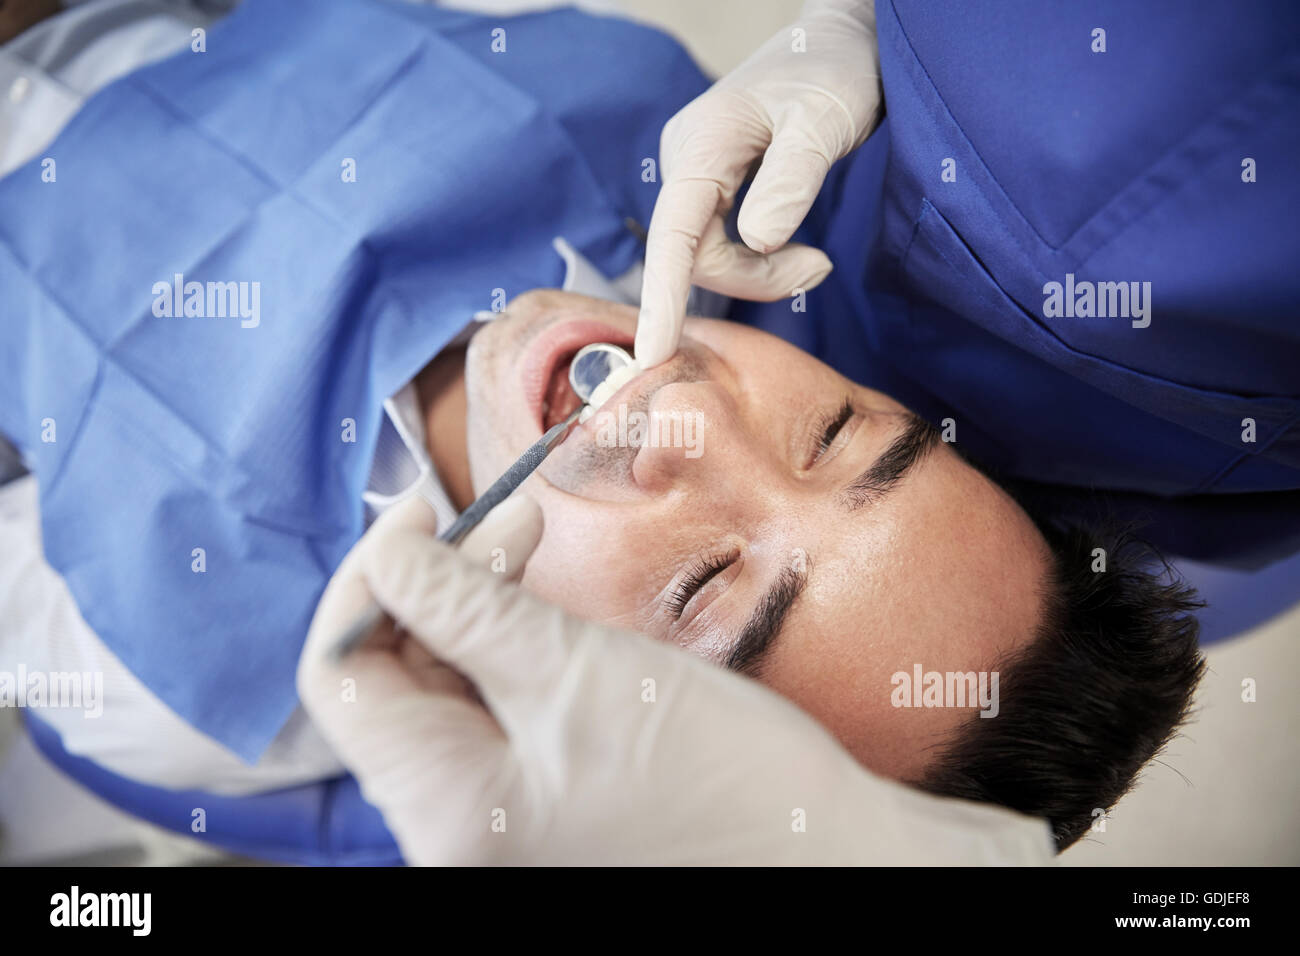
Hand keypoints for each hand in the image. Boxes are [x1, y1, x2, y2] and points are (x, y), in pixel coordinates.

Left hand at [297, 494, 1051, 864]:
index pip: (343, 675)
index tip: (423, 511)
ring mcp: (494, 825)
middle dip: (434, 585)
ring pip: (443, 694)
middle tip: (509, 521)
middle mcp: (450, 831)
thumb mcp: (579, 671)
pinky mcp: (538, 807)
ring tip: (531, 550)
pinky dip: (508, 652)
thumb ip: (466, 609)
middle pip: (393, 682)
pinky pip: (491, 718)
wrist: (826, 855)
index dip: (370, 578)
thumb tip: (392, 551)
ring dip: (474, 611)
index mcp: (444, 810)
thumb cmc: (724, 779)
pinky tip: (545, 609)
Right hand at [635, 0, 885, 367]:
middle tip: (820, 269)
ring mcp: (695, 174)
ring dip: (761, 274)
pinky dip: (759, 261)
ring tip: (818, 262)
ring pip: (707, 255)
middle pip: (693, 255)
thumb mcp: (825, 121)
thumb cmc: (835, 71)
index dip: (662, 298)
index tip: (652, 355)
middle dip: (754, 280)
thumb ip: (791, 181)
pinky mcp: (710, 186)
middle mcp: (686, 160)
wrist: (841, 42)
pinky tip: (799, 251)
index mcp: (704, 143)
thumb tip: (758, 242)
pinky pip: (718, 244)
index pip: (672, 234)